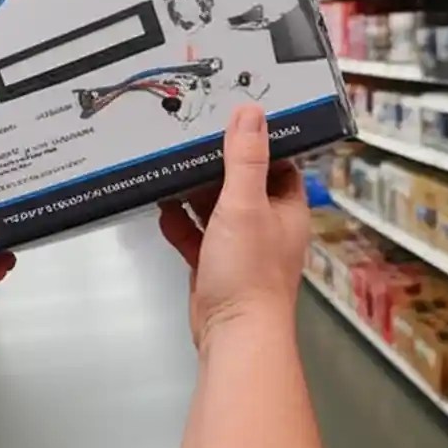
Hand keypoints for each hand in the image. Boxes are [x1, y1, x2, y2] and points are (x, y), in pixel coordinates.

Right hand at [158, 104, 309, 350]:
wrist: (234, 335)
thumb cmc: (249, 270)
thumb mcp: (245, 204)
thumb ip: (245, 158)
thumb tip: (250, 112)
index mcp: (285, 208)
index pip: (278, 162)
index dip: (259, 140)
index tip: (233, 115)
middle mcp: (266, 224)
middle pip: (242, 182)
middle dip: (217, 163)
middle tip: (191, 134)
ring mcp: (239, 246)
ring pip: (215, 208)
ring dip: (194, 191)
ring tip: (170, 163)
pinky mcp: (213, 265)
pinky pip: (195, 235)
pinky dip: (180, 222)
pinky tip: (162, 208)